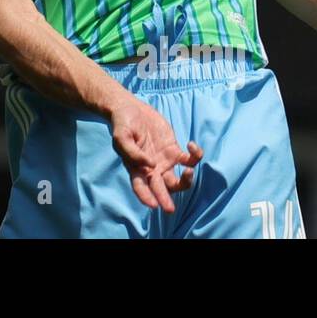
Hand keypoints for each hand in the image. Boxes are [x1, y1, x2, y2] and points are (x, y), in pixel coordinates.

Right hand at [109, 96, 203, 211]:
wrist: (130, 109)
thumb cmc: (122, 124)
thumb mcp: (121, 136)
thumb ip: (132, 152)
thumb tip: (150, 165)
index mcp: (136, 168)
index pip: (140, 188)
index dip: (146, 198)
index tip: (153, 205)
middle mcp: (151, 169)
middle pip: (161, 189)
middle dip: (165, 199)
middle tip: (170, 209)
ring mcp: (164, 161)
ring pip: (177, 181)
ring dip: (186, 181)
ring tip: (188, 171)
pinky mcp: (174, 151)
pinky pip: (188, 160)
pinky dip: (195, 156)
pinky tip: (192, 146)